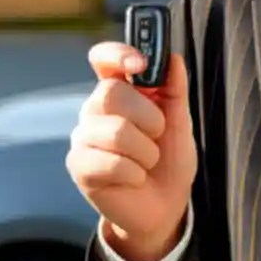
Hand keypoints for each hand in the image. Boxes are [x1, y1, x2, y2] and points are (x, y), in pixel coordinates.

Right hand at [67, 41, 196, 260]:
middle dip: (148, 116)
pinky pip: (109, 163)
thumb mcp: (181, 122)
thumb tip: (173, 58)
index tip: (141, 64)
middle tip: (158, 134)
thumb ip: (175, 90)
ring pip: (115, 131)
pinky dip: (134, 173)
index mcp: (120, 91)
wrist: (163, 206)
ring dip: (146, 151)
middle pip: (110, 93)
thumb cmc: (169, 160)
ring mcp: (83, 137)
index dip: (118, 54)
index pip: (104, 58)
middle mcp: (96, 109)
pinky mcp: (79, 166)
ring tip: (148, 162)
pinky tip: (134, 179)